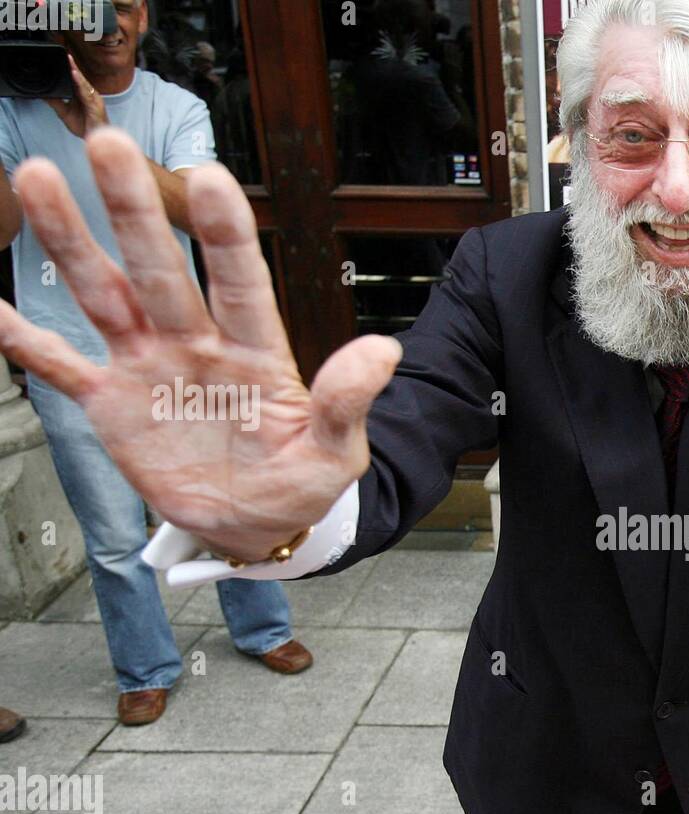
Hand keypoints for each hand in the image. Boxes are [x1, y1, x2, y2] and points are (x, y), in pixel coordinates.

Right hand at [0, 129, 401, 561]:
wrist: (255, 526)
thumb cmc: (300, 485)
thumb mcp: (335, 454)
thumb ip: (347, 403)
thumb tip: (385, 352)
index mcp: (255, 351)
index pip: (240, 283)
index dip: (225, 234)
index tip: (209, 178)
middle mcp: (196, 343)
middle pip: (162, 269)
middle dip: (136, 210)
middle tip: (109, 145)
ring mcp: (150, 366)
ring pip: (107, 293)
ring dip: (72, 242)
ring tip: (40, 179)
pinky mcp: (114, 402)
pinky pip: (60, 366)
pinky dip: (24, 339)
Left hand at [43, 55, 107, 137]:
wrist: (94, 140)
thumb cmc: (84, 127)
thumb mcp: (65, 113)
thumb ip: (56, 103)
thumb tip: (44, 94)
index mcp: (82, 96)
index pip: (74, 79)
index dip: (68, 68)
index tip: (61, 57)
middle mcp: (89, 95)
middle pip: (79, 78)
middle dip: (72, 65)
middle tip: (64, 53)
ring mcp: (94, 99)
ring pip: (83, 82)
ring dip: (76, 71)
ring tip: (69, 60)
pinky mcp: (96, 105)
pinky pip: (87, 92)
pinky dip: (80, 83)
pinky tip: (75, 75)